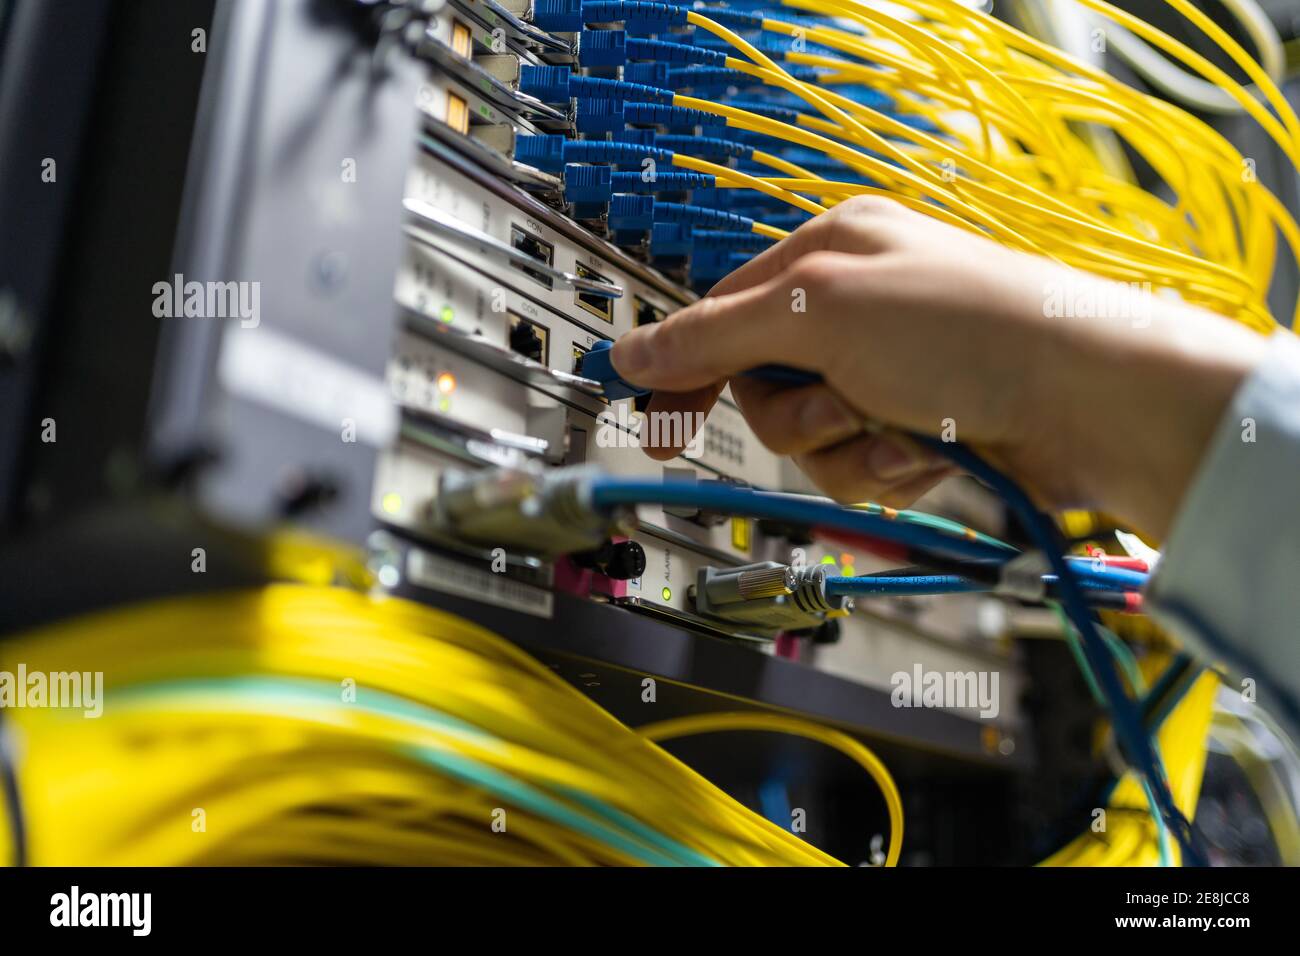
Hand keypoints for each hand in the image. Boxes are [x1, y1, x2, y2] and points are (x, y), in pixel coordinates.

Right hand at [611, 196, 1269, 538]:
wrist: (1086, 402)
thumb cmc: (971, 331)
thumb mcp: (819, 313)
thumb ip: (712, 335)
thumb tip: (630, 349)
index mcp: (830, 254)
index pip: (724, 315)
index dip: (692, 367)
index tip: (663, 416)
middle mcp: (857, 310)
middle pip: (764, 389)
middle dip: (800, 416)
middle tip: (842, 406)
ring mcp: (888, 373)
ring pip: (809, 442)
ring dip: (848, 450)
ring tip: (902, 429)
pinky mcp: (918, 428)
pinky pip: (858, 470)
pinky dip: (888, 470)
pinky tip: (932, 451)